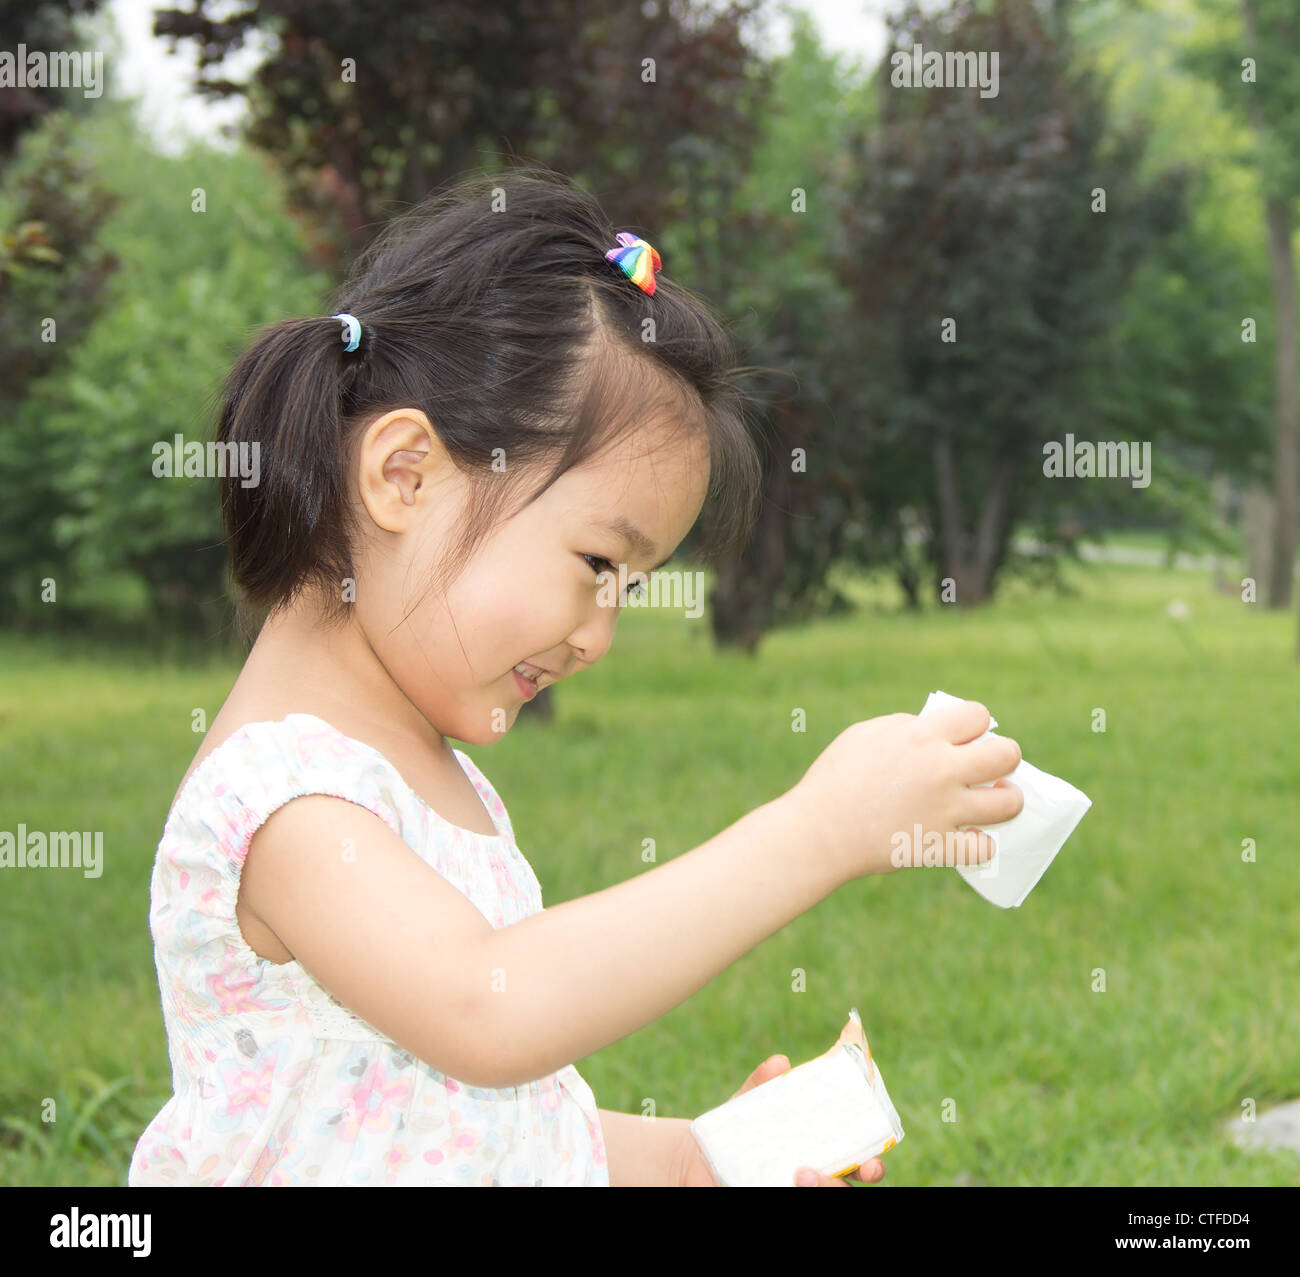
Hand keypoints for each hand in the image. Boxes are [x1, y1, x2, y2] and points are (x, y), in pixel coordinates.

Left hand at [674, 1055, 887, 1186]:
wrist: (700, 1154)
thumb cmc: (735, 1127)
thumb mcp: (747, 1103)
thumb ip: (761, 1085)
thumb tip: (779, 1063)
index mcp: (822, 1151)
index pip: (858, 1163)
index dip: (871, 1166)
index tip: (870, 1163)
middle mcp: (815, 1177)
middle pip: (845, 1187)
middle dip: (845, 1183)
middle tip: (829, 1171)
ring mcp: (794, 1188)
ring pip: (825, 1195)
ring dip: (820, 1188)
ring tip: (796, 1173)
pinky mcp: (770, 1195)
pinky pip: (788, 1197)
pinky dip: (791, 1190)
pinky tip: (777, 1182)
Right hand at [784, 700, 1023, 882]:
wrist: (818, 831)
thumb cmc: (835, 777)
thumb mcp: (865, 733)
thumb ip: (906, 726)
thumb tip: (936, 728)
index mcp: (921, 736)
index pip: (978, 715)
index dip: (976, 726)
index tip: (968, 738)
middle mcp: (941, 770)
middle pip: (1007, 755)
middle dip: (1006, 758)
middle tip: (992, 769)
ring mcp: (944, 811)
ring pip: (1008, 804)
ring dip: (1007, 801)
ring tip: (996, 801)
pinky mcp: (939, 846)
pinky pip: (984, 848)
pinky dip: (979, 844)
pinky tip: (970, 838)